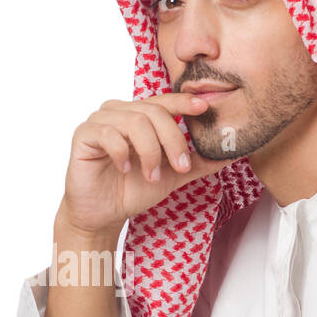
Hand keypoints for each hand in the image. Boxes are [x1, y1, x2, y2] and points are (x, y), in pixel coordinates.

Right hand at [59, 92, 241, 237]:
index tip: (204, 108)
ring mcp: (100, 121)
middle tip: (180, 167)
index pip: (165, 101)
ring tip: (151, 176)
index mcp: (139, 115)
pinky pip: (108, 133)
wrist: (103, 215)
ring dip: (149, 151)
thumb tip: (233, 154)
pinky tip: (125, 169)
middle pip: (153, 111)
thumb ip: (198, 162)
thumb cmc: (132, 190)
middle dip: (172, 140)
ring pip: (134, 121)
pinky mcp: (84, 135)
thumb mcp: (172, 176)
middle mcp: (119, 112)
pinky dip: (122, 152)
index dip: (184, 101)